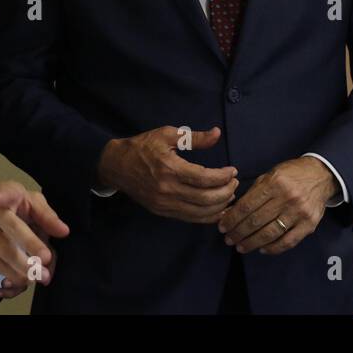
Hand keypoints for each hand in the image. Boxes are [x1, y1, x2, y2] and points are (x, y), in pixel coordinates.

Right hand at [0, 180, 68, 297]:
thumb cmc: (5, 200)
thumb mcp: (27, 199)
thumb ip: (46, 215)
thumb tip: (63, 231)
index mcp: (5, 194)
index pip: (8, 197)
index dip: (6, 199)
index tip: (6, 205)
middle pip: (9, 229)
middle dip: (28, 247)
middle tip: (45, 263)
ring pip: (0, 252)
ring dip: (20, 268)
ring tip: (37, 276)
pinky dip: (8, 273)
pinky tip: (22, 279)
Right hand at [97, 126, 237, 222]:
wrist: (117, 166)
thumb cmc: (143, 146)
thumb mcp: (167, 134)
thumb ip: (194, 137)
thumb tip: (217, 133)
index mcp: (170, 168)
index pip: (204, 178)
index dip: (223, 177)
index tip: (233, 171)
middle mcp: (168, 189)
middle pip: (206, 199)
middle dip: (226, 192)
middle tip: (235, 183)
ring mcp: (164, 203)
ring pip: (200, 213)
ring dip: (219, 206)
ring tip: (229, 195)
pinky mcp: (162, 212)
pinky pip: (190, 218)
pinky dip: (207, 217)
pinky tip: (218, 209)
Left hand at [217, 157, 335, 255]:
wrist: (321, 175)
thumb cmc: (291, 174)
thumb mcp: (271, 174)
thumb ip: (255, 191)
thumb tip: (234, 210)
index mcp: (275, 183)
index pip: (247, 205)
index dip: (232, 219)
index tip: (223, 227)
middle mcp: (287, 198)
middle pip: (256, 221)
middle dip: (238, 233)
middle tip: (228, 240)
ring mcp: (299, 213)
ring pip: (270, 234)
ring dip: (252, 243)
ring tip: (241, 247)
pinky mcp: (309, 225)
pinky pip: (288, 242)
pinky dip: (273, 248)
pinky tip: (262, 249)